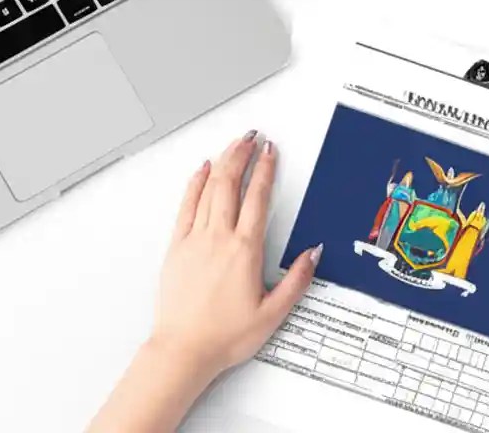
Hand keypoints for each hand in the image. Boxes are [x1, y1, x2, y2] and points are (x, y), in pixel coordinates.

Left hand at [150, 131, 321, 378]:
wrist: (183, 350)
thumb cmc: (224, 336)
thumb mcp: (273, 313)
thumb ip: (296, 281)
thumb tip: (312, 253)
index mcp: (245, 250)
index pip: (258, 198)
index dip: (265, 170)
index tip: (271, 152)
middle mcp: (218, 238)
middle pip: (231, 183)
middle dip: (242, 155)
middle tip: (252, 137)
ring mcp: (194, 240)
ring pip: (208, 189)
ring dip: (222, 162)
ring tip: (232, 146)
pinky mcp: (176, 248)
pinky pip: (186, 206)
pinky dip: (194, 184)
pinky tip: (200, 171)